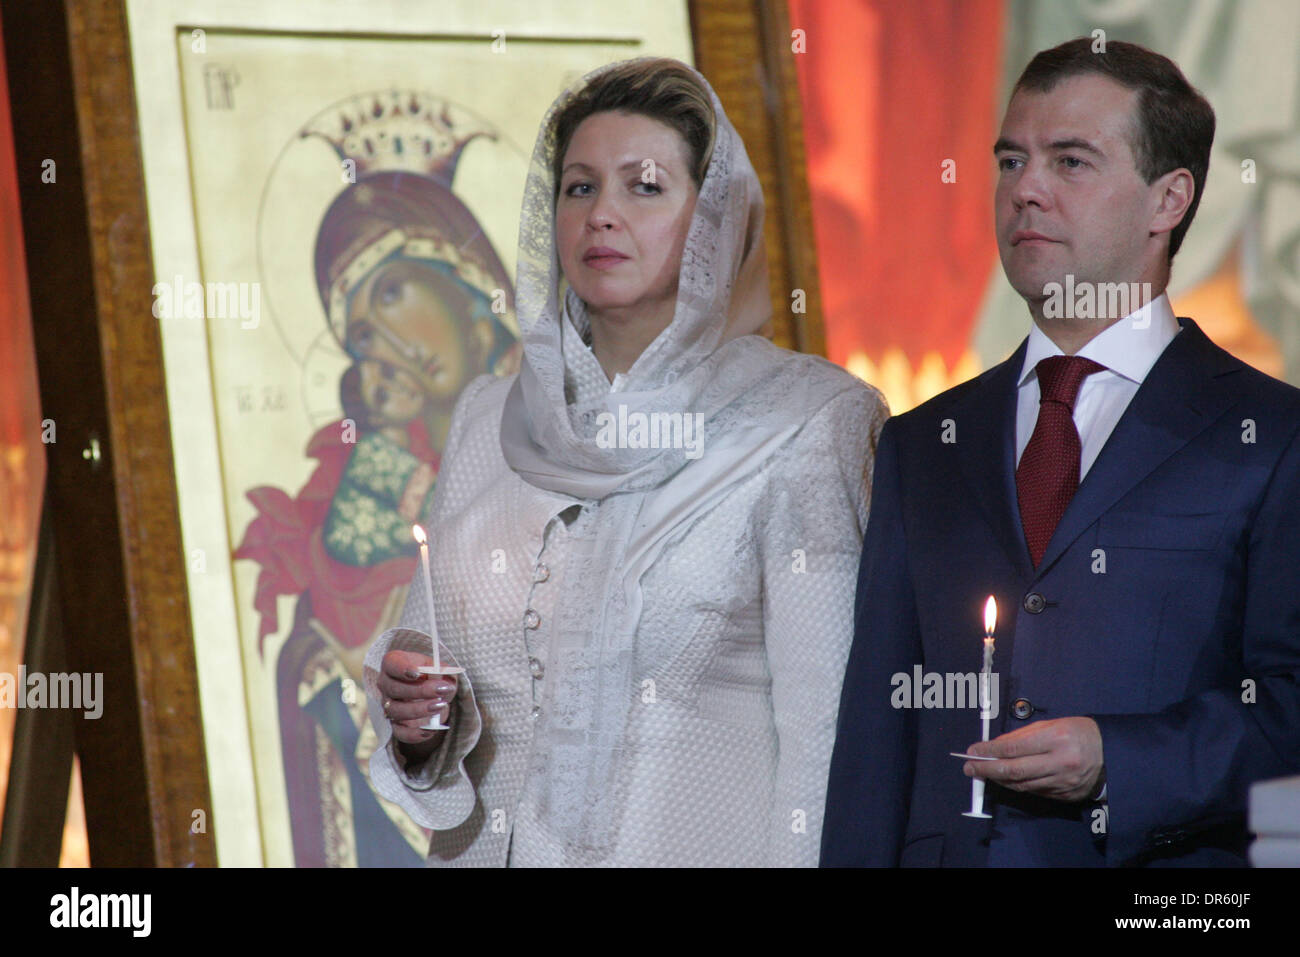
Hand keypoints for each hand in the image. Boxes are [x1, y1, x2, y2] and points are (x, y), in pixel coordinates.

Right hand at [378, 649, 457, 746]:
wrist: (429, 694)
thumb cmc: (430, 675)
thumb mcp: (438, 668)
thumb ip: (442, 670)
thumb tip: (446, 677)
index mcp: (393, 663)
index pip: (391, 664)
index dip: (402, 669)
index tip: (417, 673)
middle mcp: (386, 684)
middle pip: (394, 688)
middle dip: (420, 690)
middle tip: (441, 690)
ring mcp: (388, 705)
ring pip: (396, 711)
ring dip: (419, 710)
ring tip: (440, 706)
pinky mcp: (395, 724)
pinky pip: (399, 732)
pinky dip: (414, 734)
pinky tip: (431, 730)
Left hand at [964, 716, 1103, 802]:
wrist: (1112, 755)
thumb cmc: (1079, 733)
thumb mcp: (1052, 725)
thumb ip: (1022, 736)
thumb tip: (995, 746)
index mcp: (1056, 739)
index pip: (1014, 748)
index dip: (989, 751)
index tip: (972, 751)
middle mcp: (1060, 763)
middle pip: (1015, 770)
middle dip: (988, 770)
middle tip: (969, 768)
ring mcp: (1064, 782)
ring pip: (1022, 785)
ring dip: (1000, 779)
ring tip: (985, 773)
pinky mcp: (1066, 796)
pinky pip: (1035, 792)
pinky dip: (1018, 786)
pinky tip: (1007, 779)